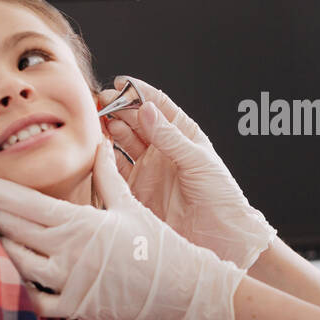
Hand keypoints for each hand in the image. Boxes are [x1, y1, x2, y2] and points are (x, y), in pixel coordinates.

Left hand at [0, 137, 245, 319]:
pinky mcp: (74, 306)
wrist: (180, 286)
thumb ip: (107, 175)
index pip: (28, 205)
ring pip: (18, 264)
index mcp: (81, 224)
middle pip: (16, 231)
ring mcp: (69, 282)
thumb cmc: (157, 244)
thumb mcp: (129, 204)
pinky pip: (34, 298)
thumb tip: (100, 144)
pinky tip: (3, 271)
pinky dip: (17, 285)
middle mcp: (69, 253)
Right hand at [99, 75, 276, 270]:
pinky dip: (106, 157)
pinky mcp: (137, 190)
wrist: (219, 236)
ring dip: (111, 129)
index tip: (121, 84)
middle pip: (137, 121)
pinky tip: (100, 146)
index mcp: (184, 136)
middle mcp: (164, 150)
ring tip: (100, 119)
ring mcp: (149, 169)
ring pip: (124, 142)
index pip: (159, 106)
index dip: (140, 93)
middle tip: (103, 100)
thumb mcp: (198, 162)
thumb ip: (170, 138)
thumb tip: (146, 110)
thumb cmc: (220, 197)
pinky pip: (116, 169)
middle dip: (119, 108)